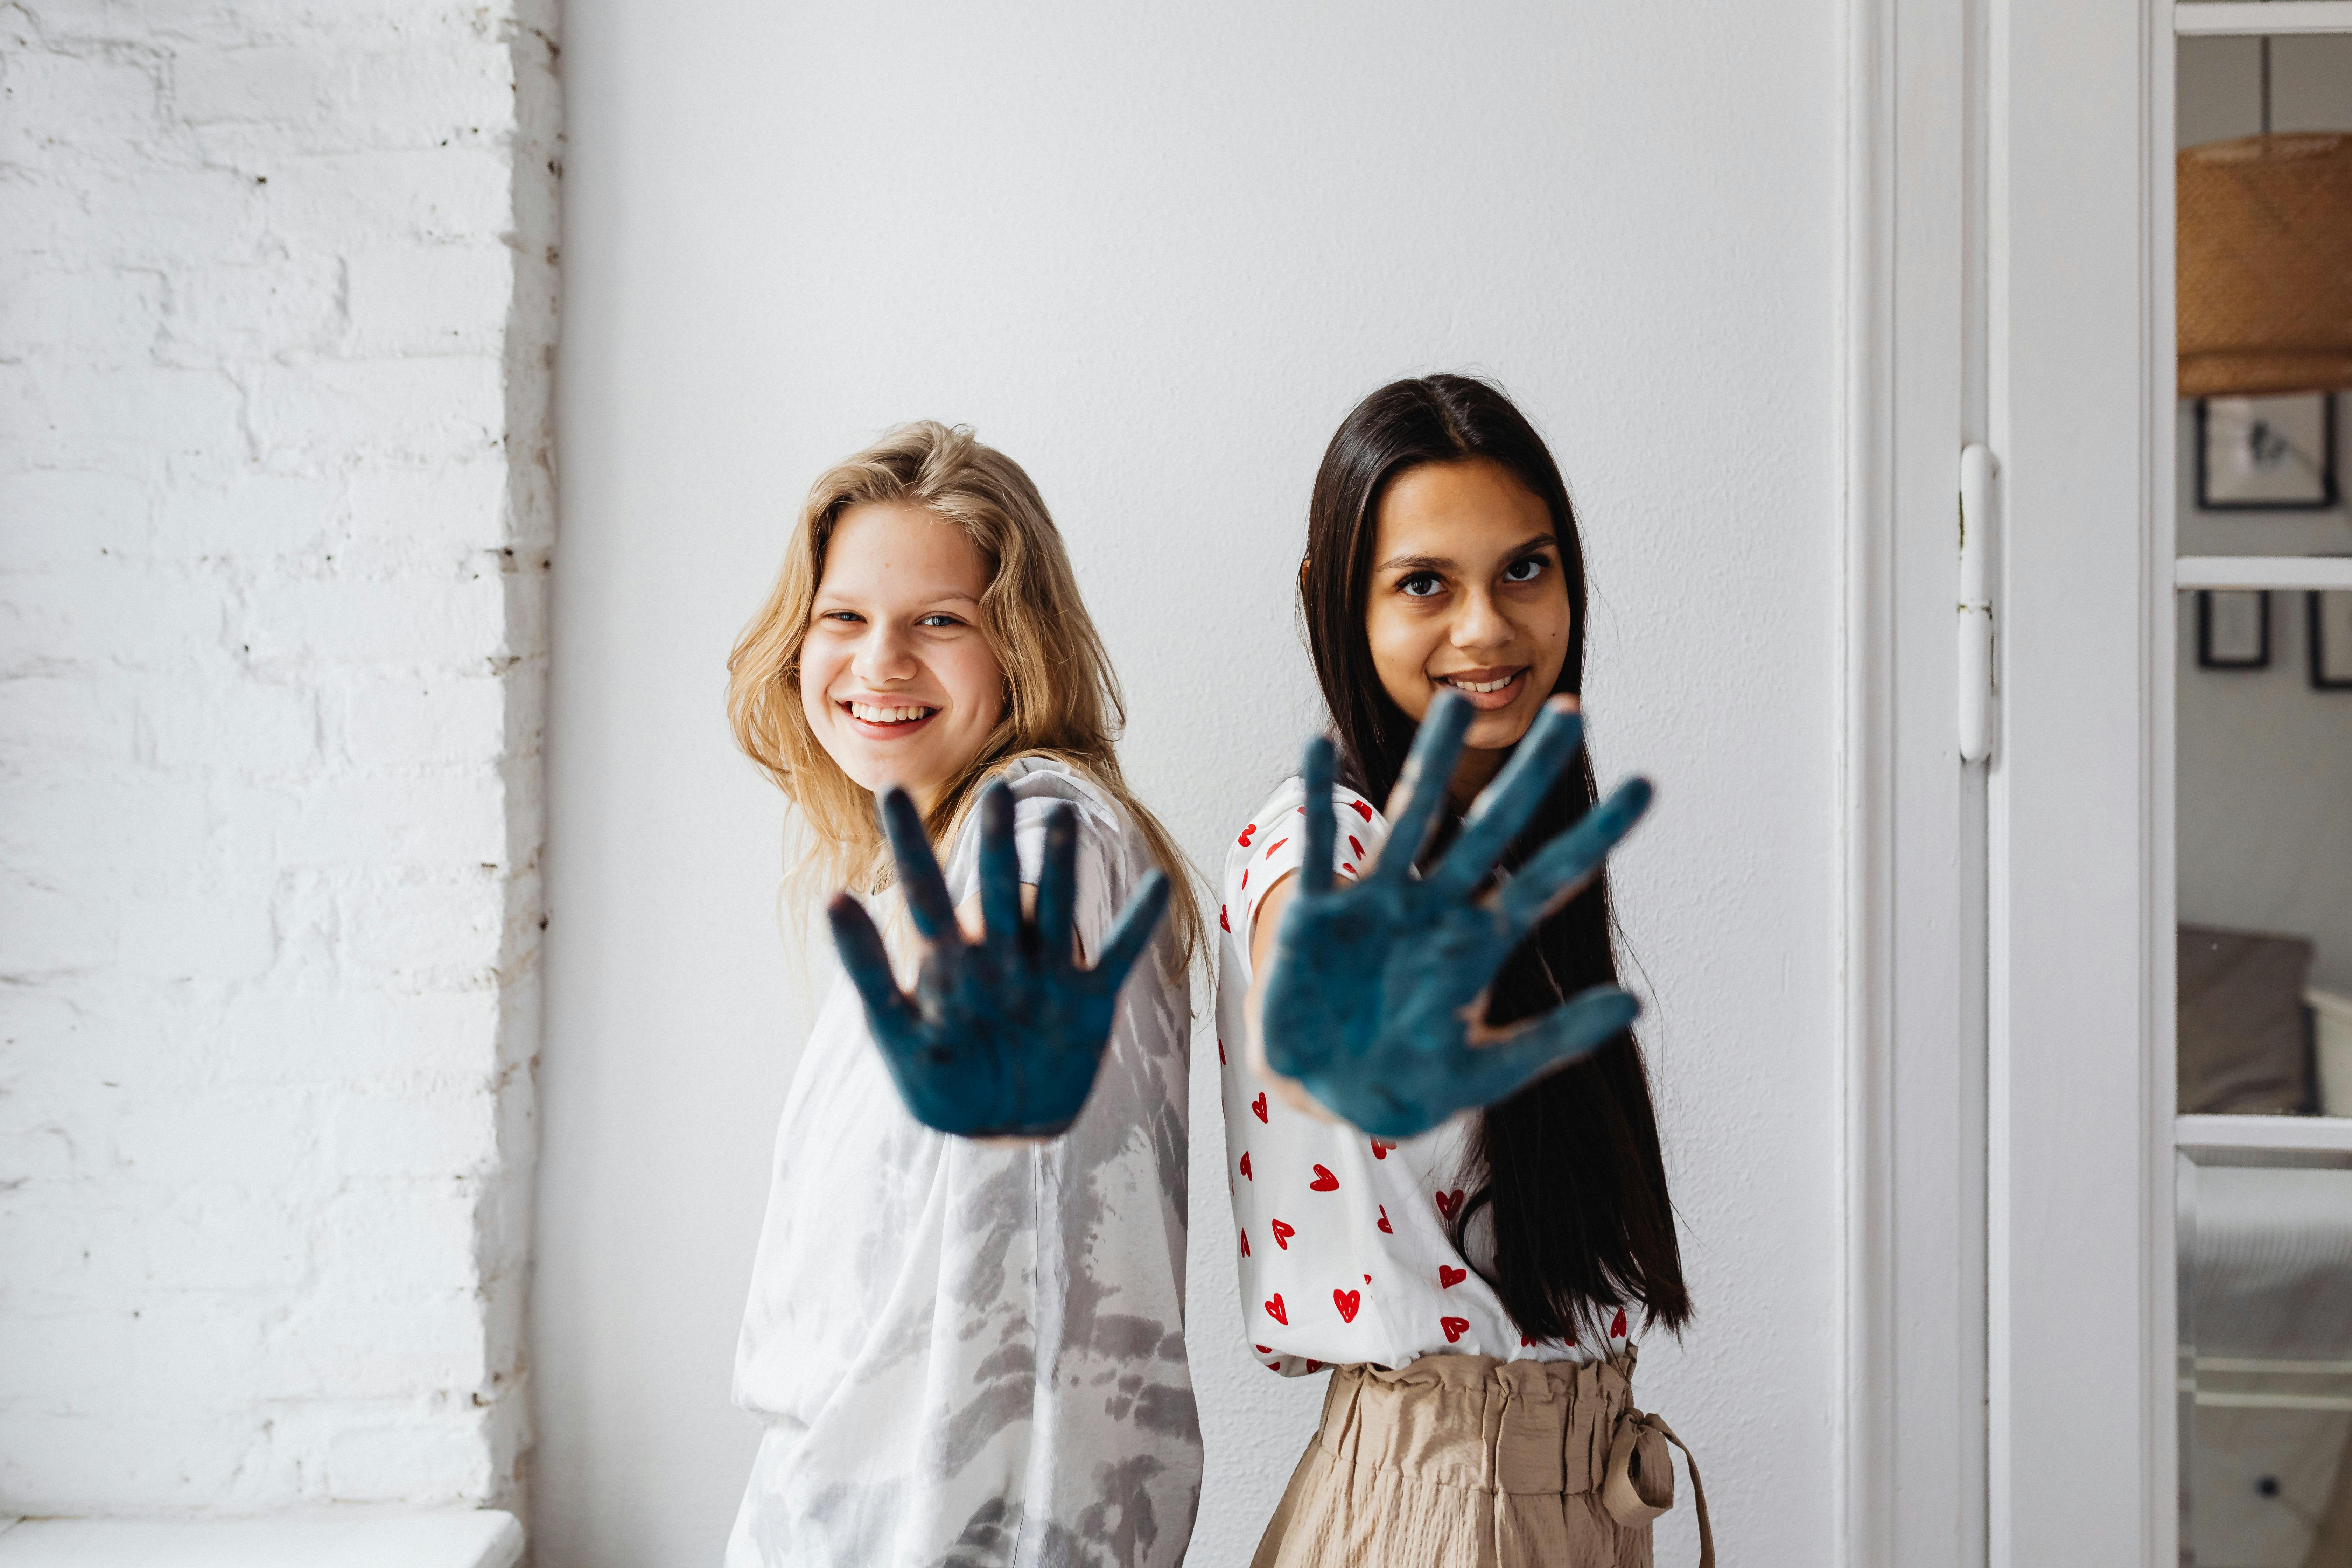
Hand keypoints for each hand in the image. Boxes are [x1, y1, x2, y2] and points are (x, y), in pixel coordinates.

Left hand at [828, 780, 1172, 1138]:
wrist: (998, 1130)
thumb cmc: (939, 1080)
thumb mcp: (893, 1030)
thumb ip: (867, 968)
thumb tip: (831, 896)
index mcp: (947, 959)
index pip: (921, 892)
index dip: (907, 844)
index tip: (890, 790)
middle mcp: (998, 954)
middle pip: (997, 889)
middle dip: (996, 843)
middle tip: (995, 791)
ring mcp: (1045, 974)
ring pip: (1054, 909)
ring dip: (1059, 867)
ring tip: (1062, 819)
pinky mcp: (1089, 1000)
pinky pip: (1117, 955)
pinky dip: (1137, 924)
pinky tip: (1156, 884)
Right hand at [1255, 691, 1653, 1139]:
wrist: (1326, 1094)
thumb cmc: (1406, 1083)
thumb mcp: (1486, 1070)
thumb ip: (1555, 1039)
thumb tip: (1634, 1004)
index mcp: (1478, 944)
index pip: (1549, 878)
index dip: (1594, 837)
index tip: (1645, 788)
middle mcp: (1434, 908)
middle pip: (1490, 827)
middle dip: (1531, 772)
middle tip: (1572, 711)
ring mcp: (1376, 904)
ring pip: (1410, 817)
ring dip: (1430, 761)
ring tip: (1453, 703)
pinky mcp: (1316, 916)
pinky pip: (1319, 851)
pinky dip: (1316, 802)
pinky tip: (1317, 746)